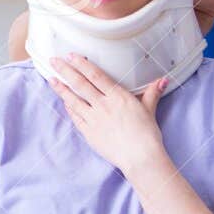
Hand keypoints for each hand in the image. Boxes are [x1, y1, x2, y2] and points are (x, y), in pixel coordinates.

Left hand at [48, 54, 167, 176]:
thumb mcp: (149, 109)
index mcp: (117, 97)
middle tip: (54, 61)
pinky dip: (69, 108)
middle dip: (65, 71)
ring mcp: (94, 119)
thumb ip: (151, 93)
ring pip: (73, 100)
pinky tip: (65, 102)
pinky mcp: (89, 133)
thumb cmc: (146, 135)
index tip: (71, 56)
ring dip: (61, 89)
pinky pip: (76, 117)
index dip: (82, 64)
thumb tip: (161, 81)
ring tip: (52, 79)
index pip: (96, 76)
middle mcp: (103, 106)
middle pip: (80, 84)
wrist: (140, 158)